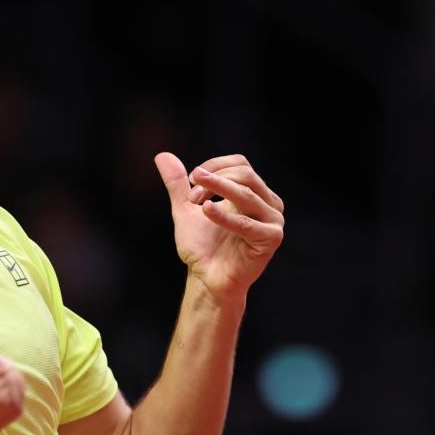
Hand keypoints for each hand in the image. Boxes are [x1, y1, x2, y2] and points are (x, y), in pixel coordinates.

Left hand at [154, 152, 284, 302]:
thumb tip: (162, 155)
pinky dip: (224, 216)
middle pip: (244, 173)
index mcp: (253, 193)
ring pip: (247, 192)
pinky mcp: (271, 238)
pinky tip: (206, 211)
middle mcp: (267, 204)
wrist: (206, 279)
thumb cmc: (201, 246)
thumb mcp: (186, 209)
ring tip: (195, 201)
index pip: (240, 163)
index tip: (191, 182)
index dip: (214, 167)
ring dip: (218, 190)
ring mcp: (272, 221)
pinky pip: (247, 222)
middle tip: (192, 196)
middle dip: (214, 179)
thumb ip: (177, 184)